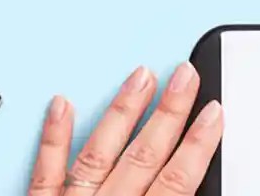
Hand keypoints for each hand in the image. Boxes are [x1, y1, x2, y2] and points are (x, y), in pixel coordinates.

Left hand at [28, 63, 223, 195]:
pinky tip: (61, 104)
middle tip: (185, 74)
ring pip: (100, 153)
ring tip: (140, 75)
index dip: (198, 144)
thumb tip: (204, 188)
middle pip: (144, 156)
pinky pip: (45, 172)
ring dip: (123, 111)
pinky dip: (53, 137)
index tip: (214, 112)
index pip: (176, 181)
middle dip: (169, 112)